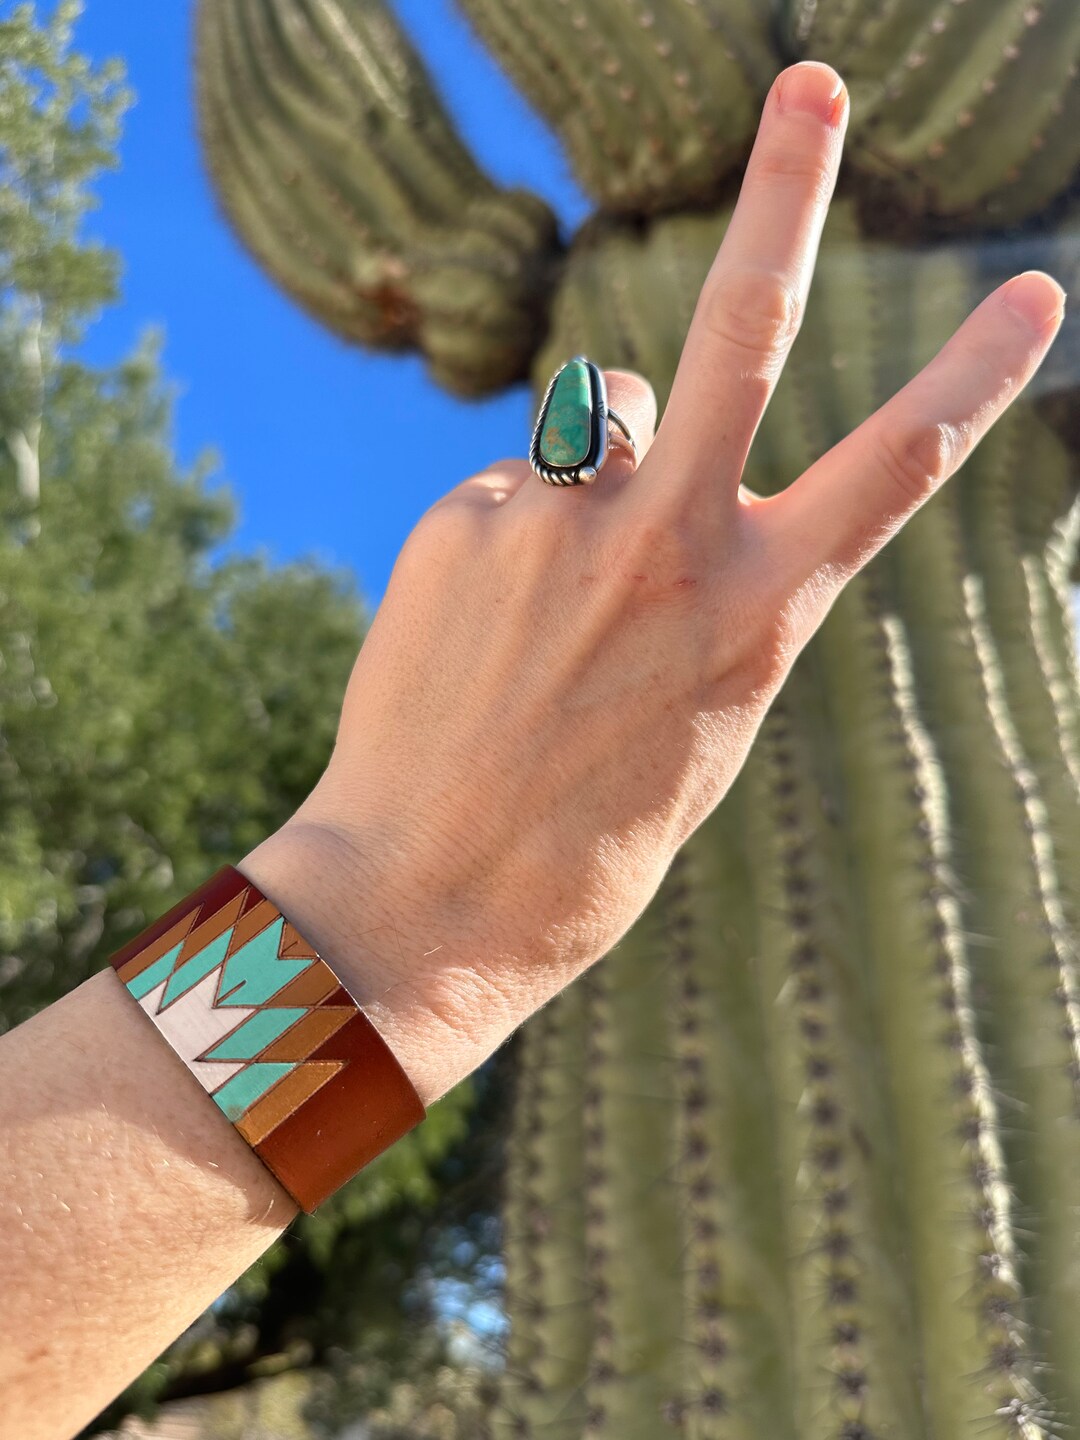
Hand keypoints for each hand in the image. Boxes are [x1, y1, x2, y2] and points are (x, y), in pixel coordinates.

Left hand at [241, 60, 1064, 1104]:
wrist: (432, 894)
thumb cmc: (585, 834)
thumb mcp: (694, 713)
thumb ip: (691, 579)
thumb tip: (620, 454)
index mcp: (761, 611)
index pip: (896, 464)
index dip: (974, 372)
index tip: (1034, 291)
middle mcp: (671, 540)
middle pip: (743, 329)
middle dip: (787, 192)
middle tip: (813, 85)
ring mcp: (563, 519)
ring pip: (596, 429)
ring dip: (587, 483)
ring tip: (539, 618)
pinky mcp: (468, 517)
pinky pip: (508, 494)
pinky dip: (503, 548)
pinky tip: (472, 644)